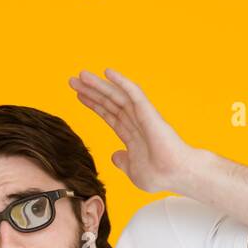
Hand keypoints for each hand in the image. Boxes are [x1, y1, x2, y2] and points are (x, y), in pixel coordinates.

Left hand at [68, 67, 196, 193]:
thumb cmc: (159, 175)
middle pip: (109, 102)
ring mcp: (142, 115)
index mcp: (131, 135)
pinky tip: (107, 72)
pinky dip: (121, 82)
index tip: (79, 95)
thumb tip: (115, 156)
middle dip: (91, 91)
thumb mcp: (133, 171)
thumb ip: (123, 162)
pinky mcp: (148, 112)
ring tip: (81, 74)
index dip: (94, 104)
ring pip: (117, 95)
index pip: (109, 115)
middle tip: (72, 80)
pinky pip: (133, 93)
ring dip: (99, 84)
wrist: (175, 175)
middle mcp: (135, 122)